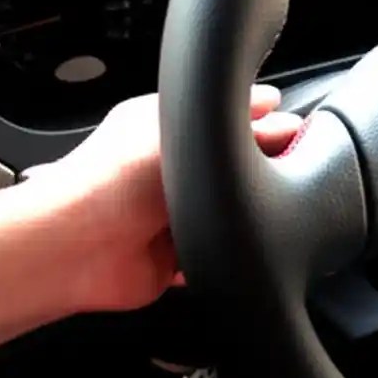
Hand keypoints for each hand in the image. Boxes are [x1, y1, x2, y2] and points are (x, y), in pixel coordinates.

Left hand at [24, 85, 302, 312]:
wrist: (77, 247)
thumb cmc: (113, 179)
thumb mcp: (185, 135)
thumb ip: (240, 129)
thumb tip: (287, 121)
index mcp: (168, 128)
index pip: (227, 120)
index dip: (264, 124)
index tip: (300, 132)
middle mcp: (172, 171)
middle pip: (235, 170)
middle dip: (260, 175)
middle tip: (290, 174)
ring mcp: (176, 216)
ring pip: (232, 215)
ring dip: (245, 218)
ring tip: (261, 212)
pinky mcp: (181, 257)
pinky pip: (222, 255)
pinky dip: (232, 255)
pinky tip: (243, 245)